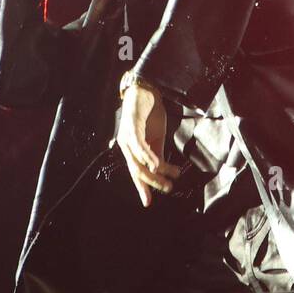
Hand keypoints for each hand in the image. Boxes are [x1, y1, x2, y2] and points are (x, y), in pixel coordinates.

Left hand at [116, 79, 180, 207]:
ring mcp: (127, 137)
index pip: (136, 172)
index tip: (148, 202)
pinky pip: (140, 147)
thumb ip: (156, 153)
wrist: (147, 90)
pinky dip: (148, 157)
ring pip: (138, 162)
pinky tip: (157, 165)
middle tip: (168, 188)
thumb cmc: (150, 112)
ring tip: (168, 180)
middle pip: (136, 171)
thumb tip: (161, 169)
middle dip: (152, 183)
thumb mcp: (156, 137)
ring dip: (154, 173)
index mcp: (131, 149)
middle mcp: (125, 145)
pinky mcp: (132, 128)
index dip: (142, 187)